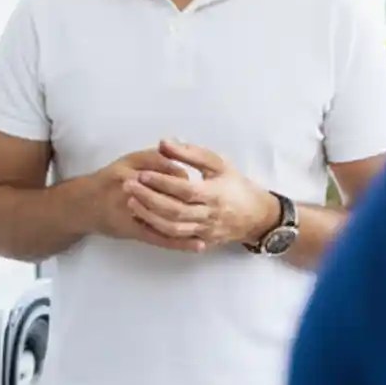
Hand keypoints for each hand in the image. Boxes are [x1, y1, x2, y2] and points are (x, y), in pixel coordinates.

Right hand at [86, 148, 208, 252]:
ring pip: (167, 216)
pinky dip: (180, 243)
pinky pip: (160, 237)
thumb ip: (154, 158)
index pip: (166, 167)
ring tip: (210, 223)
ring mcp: (130, 209)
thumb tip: (182, 156)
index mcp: (132, 165)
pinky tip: (199, 245)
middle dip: (189, 199)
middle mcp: (130, 184)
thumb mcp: (129, 161)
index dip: (184, 176)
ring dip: (191, 221)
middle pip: (169, 192)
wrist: (83, 204)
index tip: (196, 181)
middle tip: (206, 203)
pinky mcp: (131, 229)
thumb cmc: (110, 180)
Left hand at [123, 140, 278, 250]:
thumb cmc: (235, 185)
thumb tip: (164, 143)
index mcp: (215, 193)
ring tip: (131, 203)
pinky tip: (142, 220)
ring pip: (173, 229)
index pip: (185, 190)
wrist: (256, 215)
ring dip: (150, 217)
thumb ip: (190, 153)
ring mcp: (205, 231)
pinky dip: (158, 232)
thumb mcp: (218, 163)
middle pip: (175, 211)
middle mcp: (210, 215)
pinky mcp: (201, 241)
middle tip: (129, 187)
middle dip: (149, 199)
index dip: (162, 183)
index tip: (142, 174)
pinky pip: (176, 240)